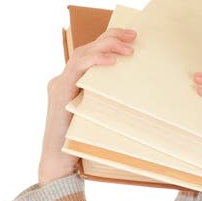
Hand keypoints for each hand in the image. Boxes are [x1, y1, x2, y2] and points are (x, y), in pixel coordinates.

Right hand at [38, 27, 135, 185]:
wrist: (60, 165)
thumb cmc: (84, 145)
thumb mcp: (103, 117)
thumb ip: (113, 102)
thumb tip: (142, 94)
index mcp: (74, 83)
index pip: (91, 53)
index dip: (109, 41)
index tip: (133, 37)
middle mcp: (64, 80)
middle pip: (87, 48)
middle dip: (111, 37)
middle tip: (134, 35)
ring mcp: (59, 85)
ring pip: (82, 54)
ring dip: (106, 47)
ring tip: (128, 48)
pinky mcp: (58, 93)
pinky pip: (76, 69)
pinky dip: (94, 61)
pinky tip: (111, 61)